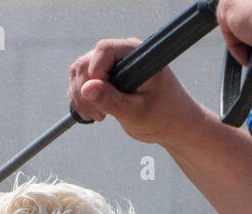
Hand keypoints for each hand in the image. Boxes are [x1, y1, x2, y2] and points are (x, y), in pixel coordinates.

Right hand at [67, 37, 200, 144]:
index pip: (104, 50)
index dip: (95, 73)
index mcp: (137, 54)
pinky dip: (80, 99)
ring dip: (80, 97)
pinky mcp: (104, 77)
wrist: (171, 125)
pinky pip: (80, 82)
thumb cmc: (163, 116)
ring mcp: (111, 65)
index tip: (98, 99)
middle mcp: (122, 54)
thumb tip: (87, 88)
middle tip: (100, 115)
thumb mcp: (137, 113)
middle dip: (85, 90)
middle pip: (87, 62)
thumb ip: (112, 100)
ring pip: (79, 72)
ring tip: (99, 116)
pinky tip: (94, 114)